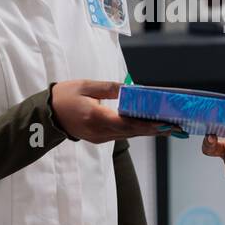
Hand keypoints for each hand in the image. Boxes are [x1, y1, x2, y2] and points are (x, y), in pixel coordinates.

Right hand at [50, 80, 173, 143]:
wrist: (47, 115)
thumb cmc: (65, 96)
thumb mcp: (85, 86)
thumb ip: (108, 87)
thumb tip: (129, 89)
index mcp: (95, 117)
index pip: (125, 123)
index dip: (146, 125)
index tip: (164, 124)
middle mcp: (99, 132)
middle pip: (132, 132)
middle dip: (155, 129)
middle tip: (177, 127)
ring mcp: (99, 138)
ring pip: (129, 135)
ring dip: (149, 131)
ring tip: (171, 127)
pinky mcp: (100, 138)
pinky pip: (123, 135)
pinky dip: (137, 130)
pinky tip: (151, 126)